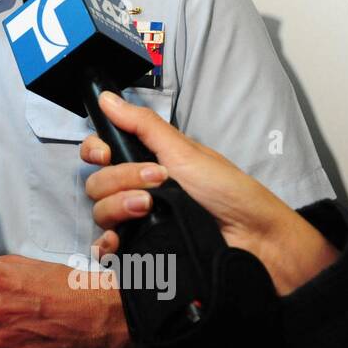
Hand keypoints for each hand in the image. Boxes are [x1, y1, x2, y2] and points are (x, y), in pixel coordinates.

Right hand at [80, 90, 337, 294]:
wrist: (253, 238)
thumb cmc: (227, 190)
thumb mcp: (184, 150)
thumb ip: (142, 125)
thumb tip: (108, 97)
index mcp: (143, 163)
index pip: (99, 153)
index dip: (94, 151)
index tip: (105, 154)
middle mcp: (135, 191)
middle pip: (96, 183)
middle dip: (119, 180)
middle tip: (156, 181)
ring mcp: (136, 222)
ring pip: (99, 213)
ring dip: (118, 207)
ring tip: (149, 208)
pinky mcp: (142, 250)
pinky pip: (107, 250)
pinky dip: (106, 246)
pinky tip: (117, 242)